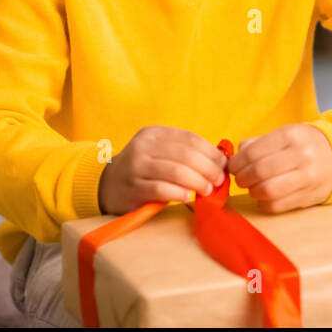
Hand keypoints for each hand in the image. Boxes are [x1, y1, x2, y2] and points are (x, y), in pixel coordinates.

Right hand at [98, 126, 227, 214]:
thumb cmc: (144, 171)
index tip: (224, 165)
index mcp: (153, 134)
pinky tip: (187, 197)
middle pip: (185, 154)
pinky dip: (178, 193)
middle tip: (219, 181)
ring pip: (175, 171)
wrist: (107, 187)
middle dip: (207, 168)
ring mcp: (136, 166)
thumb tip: (221, 160)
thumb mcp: (160, 154)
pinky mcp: (132, 188)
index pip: (189, 139)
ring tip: (207, 190)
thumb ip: (185, 154)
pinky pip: (161, 189)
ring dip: (197, 181)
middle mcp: (143, 146)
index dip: (210, 152)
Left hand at [226, 123, 331, 212]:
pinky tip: (265, 196)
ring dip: (252, 191)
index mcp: (291, 136)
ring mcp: (306, 177)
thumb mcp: (285, 134)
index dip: (237, 162)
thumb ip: (258, 144)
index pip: (253, 152)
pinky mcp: (308, 196)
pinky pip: (277, 205)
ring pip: (267, 190)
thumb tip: (235, 159)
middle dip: (242, 178)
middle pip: (259, 172)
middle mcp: (300, 156)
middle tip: (240, 179)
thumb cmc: (305, 145)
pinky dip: (264, 202)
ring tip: (253, 187)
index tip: (233, 167)